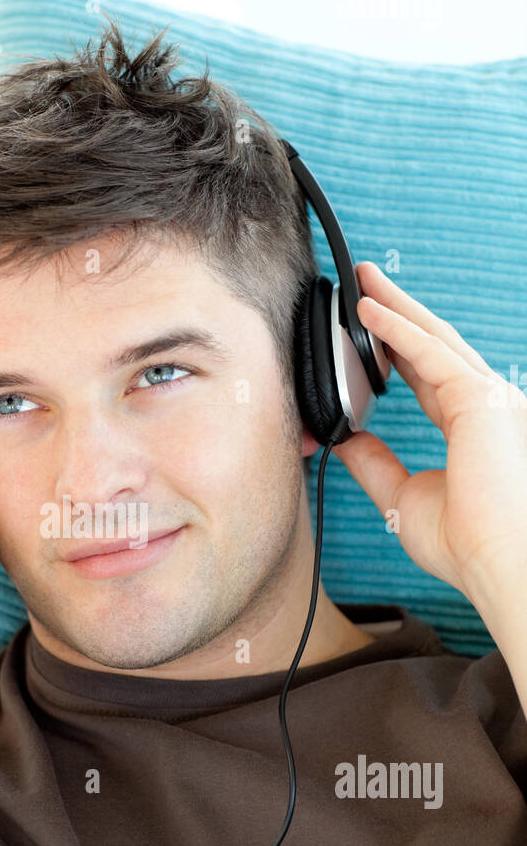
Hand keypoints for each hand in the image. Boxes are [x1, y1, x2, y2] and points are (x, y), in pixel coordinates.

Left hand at [332, 262, 526, 612]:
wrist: (500, 564)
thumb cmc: (468, 545)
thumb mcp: (402, 498)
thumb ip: (375, 464)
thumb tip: (344, 439)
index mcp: (475, 431)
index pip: (430, 378)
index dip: (398, 352)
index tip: (366, 334)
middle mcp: (488, 408)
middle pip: (434, 347)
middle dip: (398, 313)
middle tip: (364, 285)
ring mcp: (490, 399)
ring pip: (434, 339)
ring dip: (395, 308)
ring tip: (361, 281)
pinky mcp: (481, 399)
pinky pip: (430, 353)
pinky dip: (396, 330)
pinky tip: (367, 311)